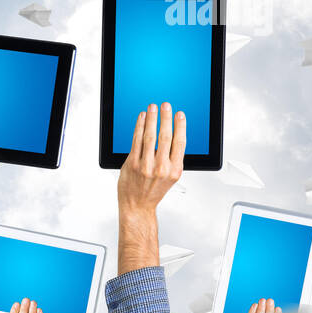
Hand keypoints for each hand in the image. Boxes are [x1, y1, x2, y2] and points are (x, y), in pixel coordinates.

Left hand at [116, 103, 184, 273]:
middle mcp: (161, 168)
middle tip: (166, 106)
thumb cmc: (153, 192)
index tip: (180, 115)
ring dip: (151, 119)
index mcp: (175, 170)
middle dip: (166, 118)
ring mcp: (145, 166)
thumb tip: (173, 136)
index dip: (180, 126)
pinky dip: (139, 127)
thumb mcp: (170, 178)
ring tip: (152, 108)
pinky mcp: (131, 164)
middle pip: (165, 136)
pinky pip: (136, 141)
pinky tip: (141, 119)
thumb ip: (172, 159)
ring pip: (149, 136)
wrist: (137, 206)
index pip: (180, 142)